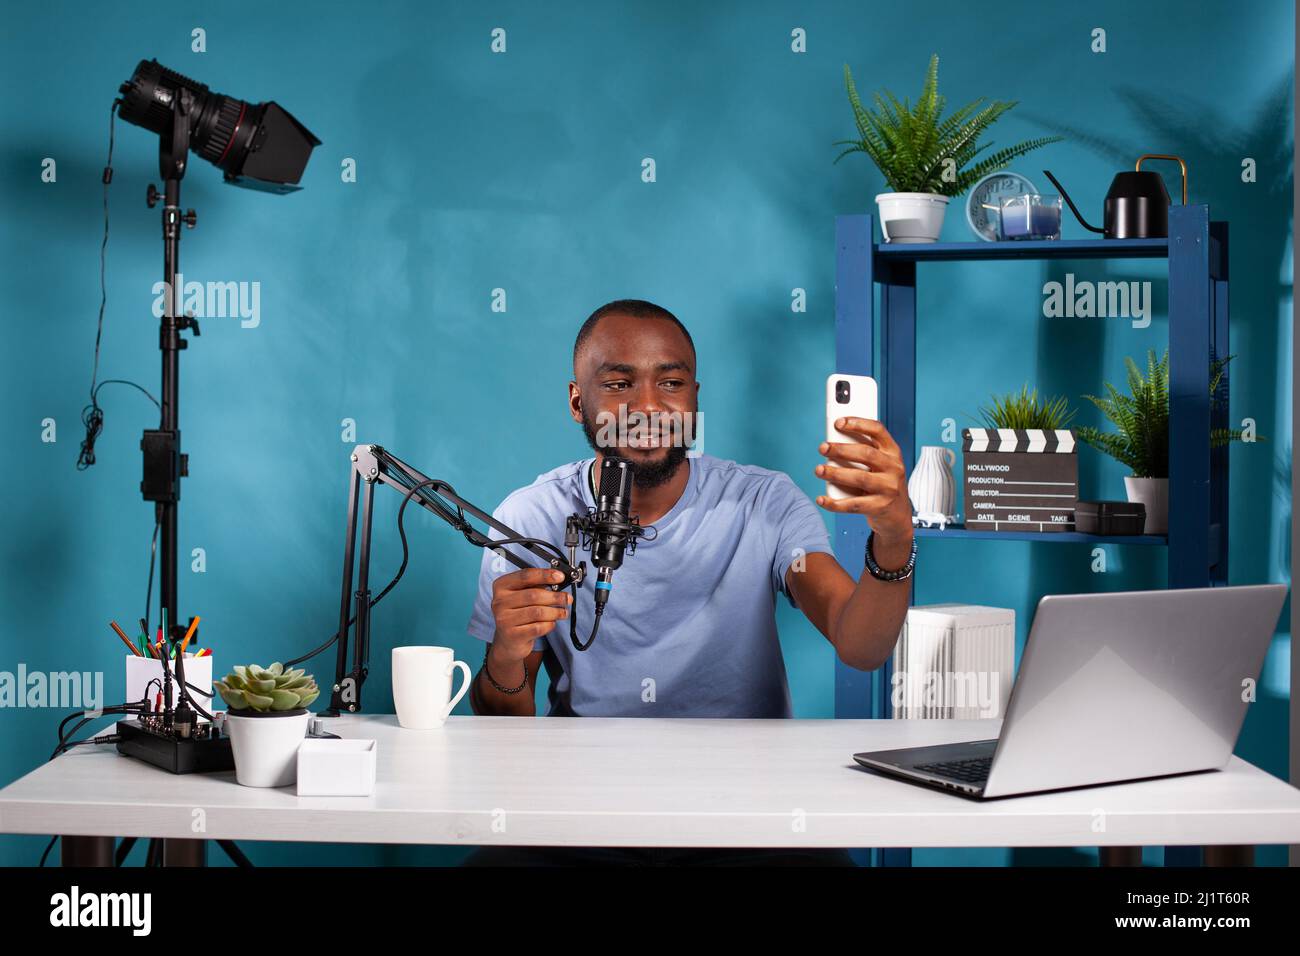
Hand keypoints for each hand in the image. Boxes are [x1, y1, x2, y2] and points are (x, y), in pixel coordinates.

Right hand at [490, 567, 572, 661]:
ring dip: (555, 612)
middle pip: (534, 595)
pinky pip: (538, 627)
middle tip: (567, 598)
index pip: (525, 576)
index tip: (560, 576)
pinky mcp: (513, 635)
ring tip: (563, 612)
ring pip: (538, 612)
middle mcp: (499, 602)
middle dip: (555, 596)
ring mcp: (504, 620)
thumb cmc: (518, 613)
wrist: (508, 641)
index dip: (545, 575)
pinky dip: (549, 624)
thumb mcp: (521, 595)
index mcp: (501, 586)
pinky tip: (551, 623)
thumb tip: (558, 581)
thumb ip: (536, 586)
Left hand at [814, 417, 913, 545]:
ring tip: (819, 470)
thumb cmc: (883, 484)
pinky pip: (853, 504)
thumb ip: (862, 454)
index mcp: (893, 452)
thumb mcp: (880, 465)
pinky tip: (821, 499)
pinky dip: (835, 503)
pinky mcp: (880, 507)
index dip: (858, 424)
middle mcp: (894, 468)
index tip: (838, 423)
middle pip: (866, 454)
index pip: (878, 431)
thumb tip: (832, 444)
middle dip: (841, 449)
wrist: (898, 516)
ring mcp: (888, 488)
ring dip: (835, 473)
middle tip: (823, 448)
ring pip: (859, 478)